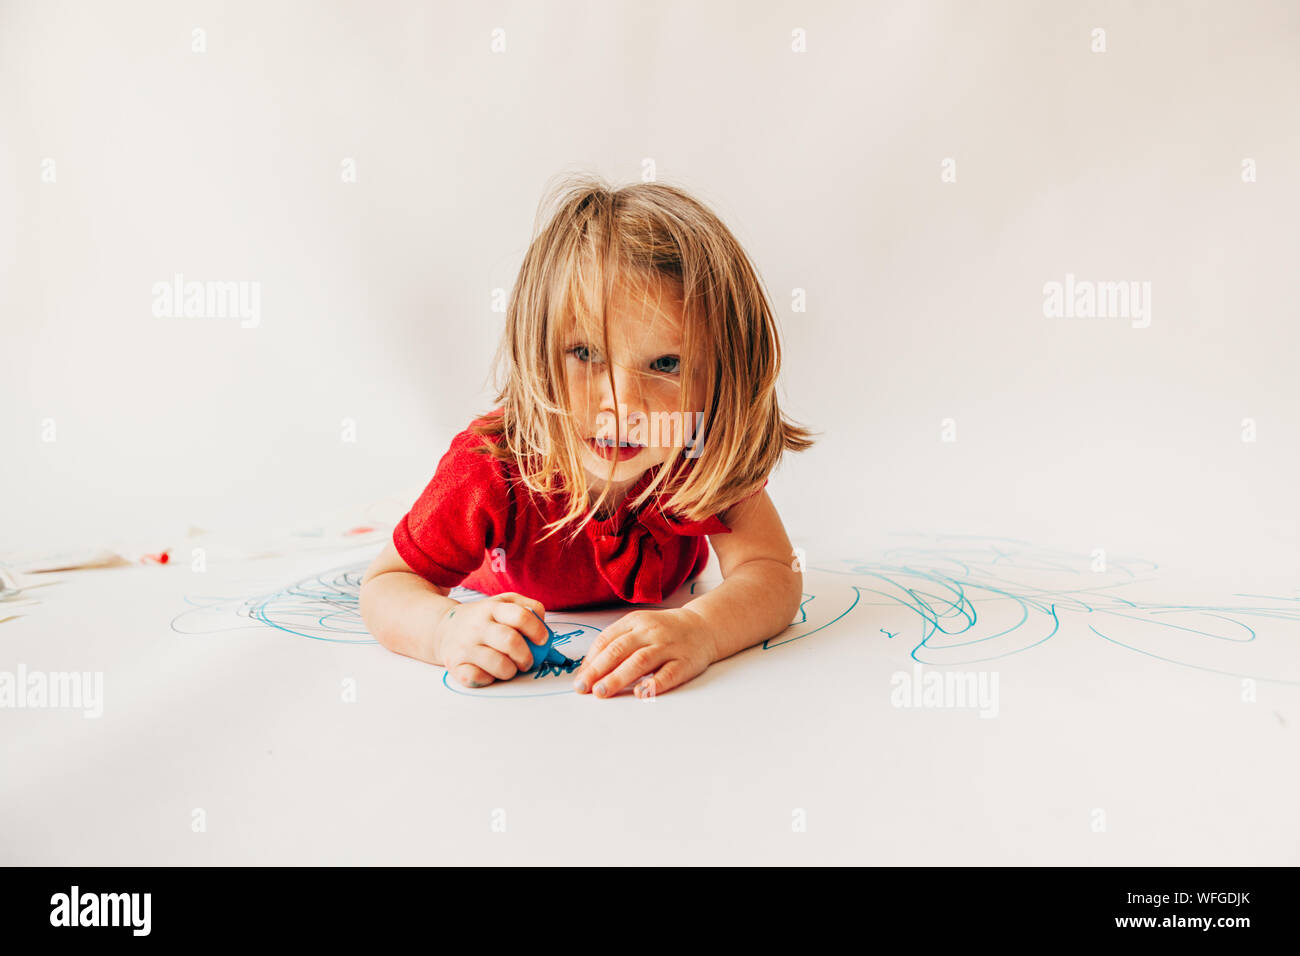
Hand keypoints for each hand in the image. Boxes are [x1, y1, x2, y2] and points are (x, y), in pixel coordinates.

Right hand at [435, 592, 550, 687]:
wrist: (443, 629)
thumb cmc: (482, 619)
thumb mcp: (502, 603)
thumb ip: (527, 607)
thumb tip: (543, 622)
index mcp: (492, 608)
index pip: (521, 616)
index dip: (537, 630)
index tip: (542, 640)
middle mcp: (477, 626)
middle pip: (511, 641)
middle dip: (526, 657)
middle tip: (527, 662)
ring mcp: (465, 646)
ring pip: (499, 665)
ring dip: (511, 671)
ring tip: (509, 668)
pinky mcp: (455, 666)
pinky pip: (479, 678)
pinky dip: (489, 679)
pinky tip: (489, 672)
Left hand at [572, 607, 711, 698]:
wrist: (704, 627)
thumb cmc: (664, 631)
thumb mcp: (639, 628)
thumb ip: (616, 644)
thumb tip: (588, 669)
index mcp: (635, 622)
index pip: (607, 640)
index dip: (591, 660)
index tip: (580, 679)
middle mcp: (651, 632)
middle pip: (619, 650)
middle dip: (598, 670)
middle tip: (584, 688)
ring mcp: (669, 646)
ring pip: (640, 661)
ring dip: (618, 678)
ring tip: (602, 692)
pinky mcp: (685, 662)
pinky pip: (668, 673)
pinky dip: (654, 684)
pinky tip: (640, 693)